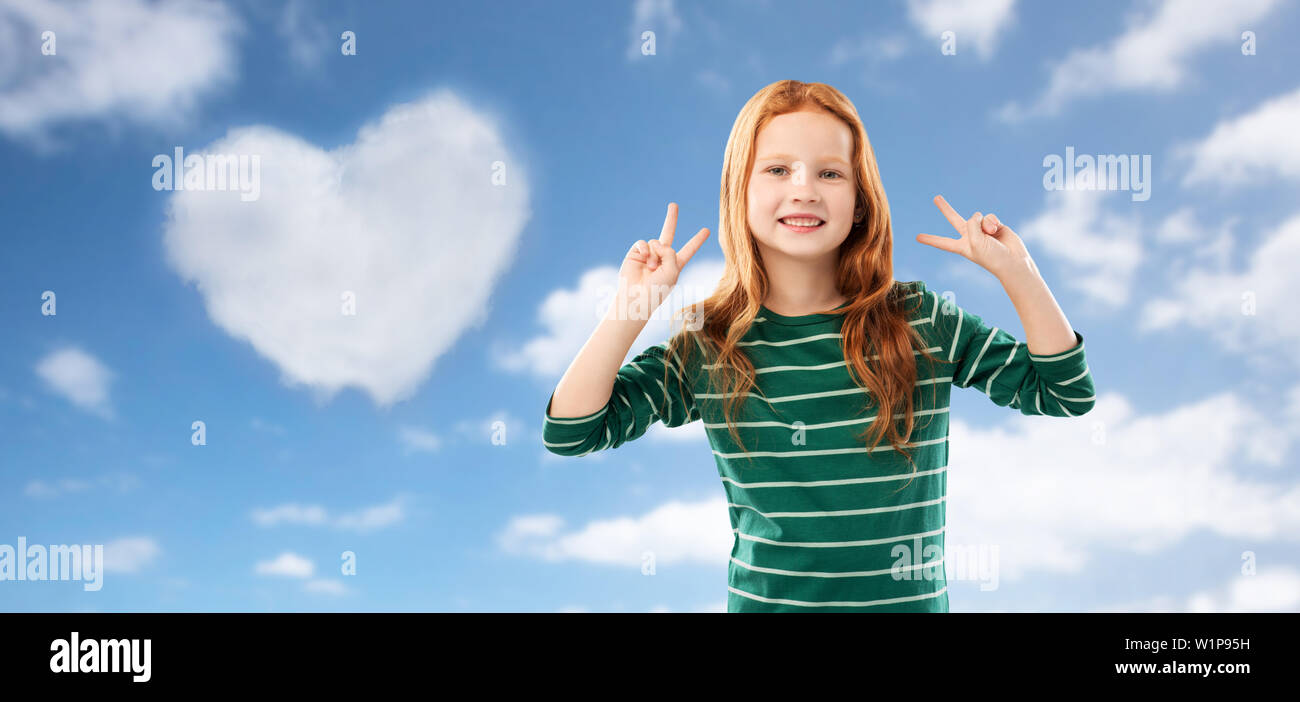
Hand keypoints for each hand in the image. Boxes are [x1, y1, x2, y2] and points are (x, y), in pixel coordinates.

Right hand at [613, 202, 709, 320]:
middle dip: (671, 219)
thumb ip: (669, 252)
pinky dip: (644, 249)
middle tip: (673, 205)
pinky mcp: (636, 253)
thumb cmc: (658, 288)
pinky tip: (644, 259)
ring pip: (656, 241)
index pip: (689, 250)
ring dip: (655, 255)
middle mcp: (662, 257)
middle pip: (668, 233)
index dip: (697, 241)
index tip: (706, 230)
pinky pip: (643, 243)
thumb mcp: (672, 270)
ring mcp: (649, 254)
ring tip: (651, 268)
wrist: (637, 297)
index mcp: (675, 264)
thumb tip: (656, 243)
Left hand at [916, 195, 1032, 280]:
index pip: (942, 242)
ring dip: (984, 224)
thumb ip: (971, 224)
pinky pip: (989, 216)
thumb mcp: (975, 241)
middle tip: (936, 198)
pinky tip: (997, 230)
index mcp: (961, 246)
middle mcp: (969, 237)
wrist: (1013, 261)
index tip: (918, 237)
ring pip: (978, 217)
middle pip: (954, 219)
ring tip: (990, 235)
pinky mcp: (993, 225)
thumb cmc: (992, 256)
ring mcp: (981, 230)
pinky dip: (993, 222)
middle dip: (945, 209)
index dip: (930, 239)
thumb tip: (977, 215)